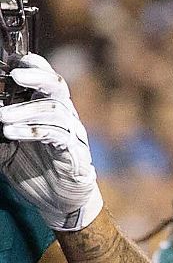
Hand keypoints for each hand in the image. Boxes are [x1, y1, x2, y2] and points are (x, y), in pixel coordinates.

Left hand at [0, 54, 102, 230]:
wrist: (57, 202)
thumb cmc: (33, 170)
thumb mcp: (6, 147)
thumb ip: (0, 128)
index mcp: (49, 111)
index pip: (48, 80)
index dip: (36, 67)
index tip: (16, 61)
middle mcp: (64, 117)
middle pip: (58, 87)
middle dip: (38, 77)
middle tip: (16, 77)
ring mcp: (72, 133)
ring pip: (55, 110)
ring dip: (26, 110)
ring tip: (2, 118)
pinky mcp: (75, 152)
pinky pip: (58, 134)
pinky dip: (33, 131)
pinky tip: (12, 133)